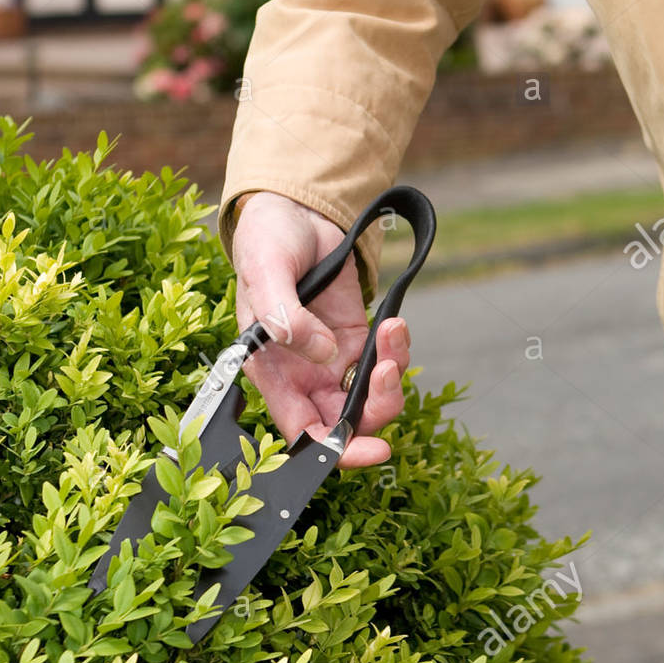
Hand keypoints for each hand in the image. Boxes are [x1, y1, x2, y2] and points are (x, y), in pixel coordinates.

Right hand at [231, 192, 410, 467]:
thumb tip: (321, 352)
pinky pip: (384, 360)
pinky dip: (397, 348)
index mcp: (271, 373)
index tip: (373, 450)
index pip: (303, 433)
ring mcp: (331, 359)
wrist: (292, 212)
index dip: (337, 450)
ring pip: (370, 395)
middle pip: (345, 422)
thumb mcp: (266, 271)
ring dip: (390, 374)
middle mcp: (301, 375)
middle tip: (388, 375)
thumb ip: (285, 315)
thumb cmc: (266, 241)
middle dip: (375, 410)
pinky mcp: (357, 338)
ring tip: (392, 332)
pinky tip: (394, 322)